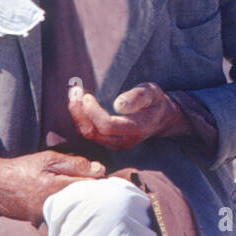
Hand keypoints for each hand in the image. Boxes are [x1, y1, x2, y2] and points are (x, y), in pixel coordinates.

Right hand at [0, 149, 105, 223]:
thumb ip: (75, 163)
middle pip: (83, 203)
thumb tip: (100, 170)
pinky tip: (72, 205)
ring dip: (82, 205)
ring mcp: (46, 217)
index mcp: (55, 187)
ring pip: (74, 212)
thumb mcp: (48, 159)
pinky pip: (62, 218)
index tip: (107, 179)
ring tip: (87, 197)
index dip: (100, 183)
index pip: (88, 188)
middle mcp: (51, 205)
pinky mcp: (42, 223)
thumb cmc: (23, 168)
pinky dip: (70, 212)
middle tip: (101, 189)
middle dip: (93, 196)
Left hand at [68, 82, 192, 150]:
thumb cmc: (155, 102)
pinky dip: (81, 119)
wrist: (160, 118)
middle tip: (74, 91)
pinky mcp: (109, 142)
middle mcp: (125, 141)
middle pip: (94, 132)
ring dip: (78, 115)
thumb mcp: (151, 93)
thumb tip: (118, 104)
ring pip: (89, 134)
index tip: (86, 95)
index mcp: (136, 128)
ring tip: (74, 94)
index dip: (93, 112)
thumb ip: (137, 97)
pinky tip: (79, 103)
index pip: (108, 126)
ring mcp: (116, 144)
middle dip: (80, 112)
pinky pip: (90, 133)